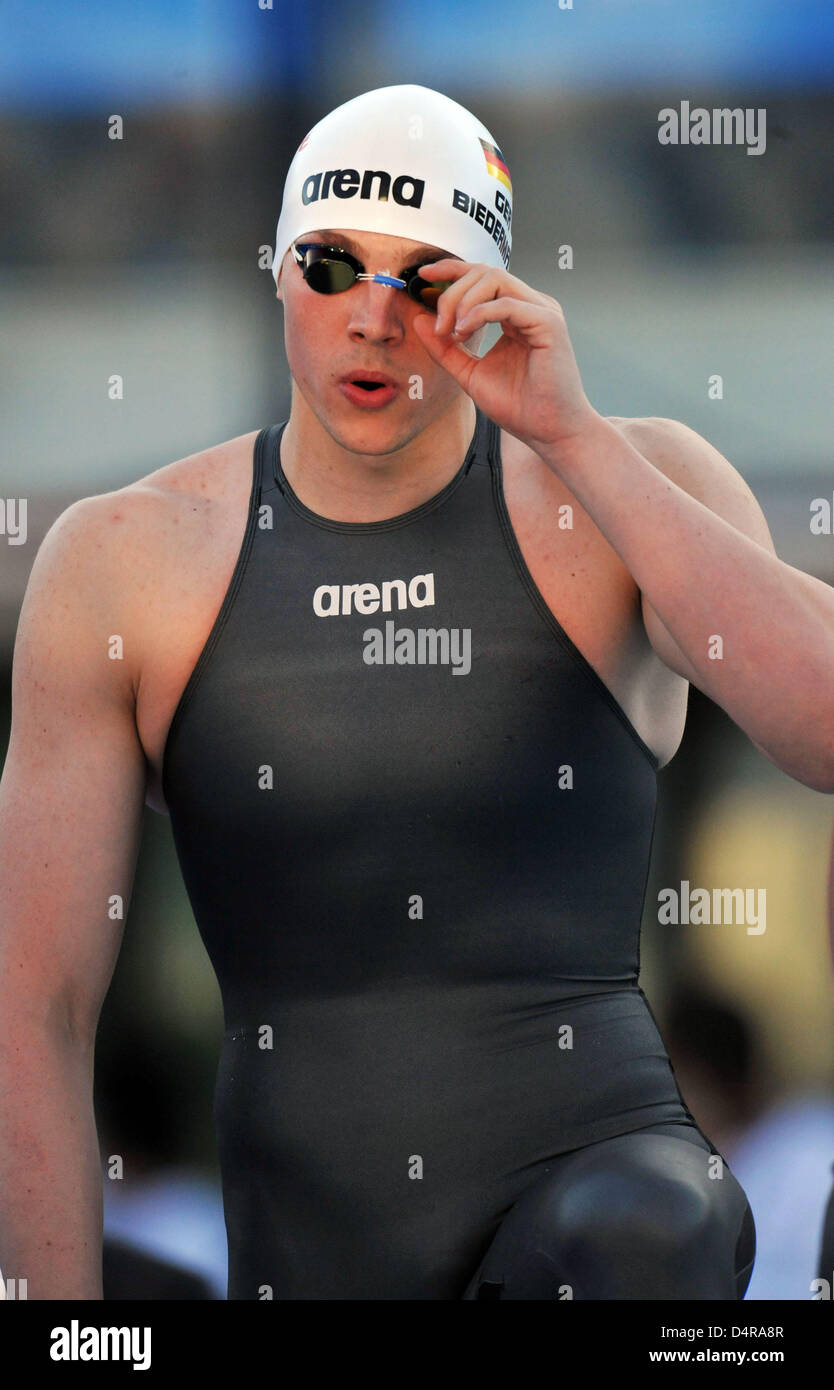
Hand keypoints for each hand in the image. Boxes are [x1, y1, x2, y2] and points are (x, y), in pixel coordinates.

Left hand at [411, 259, 598, 456]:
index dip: (452, 269)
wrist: (547, 432)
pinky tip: (464, 332)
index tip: (423, 275)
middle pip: (484, 272)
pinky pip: (507, 303)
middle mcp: (530, 306)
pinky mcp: (549, 323)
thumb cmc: (517, 406)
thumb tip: (419, 319)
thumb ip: (445, 348)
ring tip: (452, 331)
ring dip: (463, 301)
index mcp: (515, 312)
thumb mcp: (469, 373)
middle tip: (438, 326)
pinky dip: (479, 313)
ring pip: (495, 279)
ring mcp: (542, 311)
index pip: (482, 276)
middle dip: (452, 291)